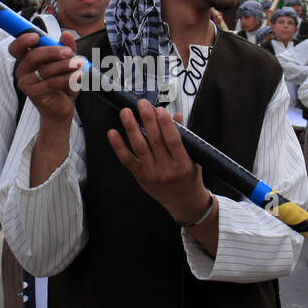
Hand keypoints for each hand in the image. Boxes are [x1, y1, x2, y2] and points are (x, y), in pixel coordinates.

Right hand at [10, 30, 79, 123]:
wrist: (62, 107)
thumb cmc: (61, 83)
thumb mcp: (67, 62)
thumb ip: (67, 47)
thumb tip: (66, 35)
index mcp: (27, 58)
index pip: (17, 47)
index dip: (22, 40)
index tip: (36, 36)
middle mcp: (23, 69)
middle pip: (32, 55)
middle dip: (52, 51)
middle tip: (69, 52)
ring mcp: (26, 82)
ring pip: (45, 70)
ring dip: (64, 65)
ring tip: (79, 64)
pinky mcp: (33, 94)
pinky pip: (50, 83)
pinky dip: (66, 78)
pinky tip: (77, 75)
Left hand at [107, 99, 207, 221]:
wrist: (184, 203)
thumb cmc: (189, 179)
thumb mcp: (194, 159)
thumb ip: (185, 138)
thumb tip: (176, 116)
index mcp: (183, 165)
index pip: (173, 141)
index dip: (166, 124)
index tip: (160, 110)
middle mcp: (167, 171)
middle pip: (155, 141)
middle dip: (147, 120)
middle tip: (142, 104)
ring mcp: (152, 175)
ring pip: (140, 148)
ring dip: (131, 128)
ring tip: (126, 113)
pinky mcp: (140, 177)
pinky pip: (127, 160)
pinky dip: (119, 146)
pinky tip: (113, 133)